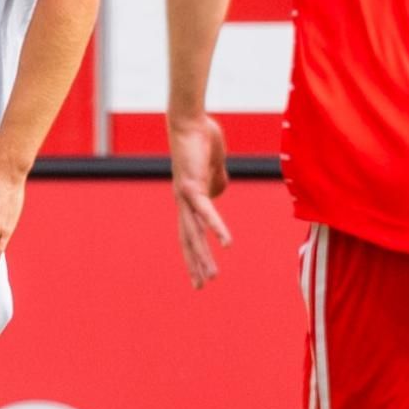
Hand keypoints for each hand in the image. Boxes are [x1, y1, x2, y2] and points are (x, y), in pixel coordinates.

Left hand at [169, 111, 233, 287]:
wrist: (190, 122)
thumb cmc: (202, 141)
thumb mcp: (214, 169)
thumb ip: (215, 184)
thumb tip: (217, 196)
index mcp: (187, 200)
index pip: (189, 233)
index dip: (193, 254)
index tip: (198, 274)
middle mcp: (182, 202)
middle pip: (187, 240)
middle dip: (194, 264)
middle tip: (200, 286)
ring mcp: (185, 196)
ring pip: (193, 233)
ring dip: (203, 256)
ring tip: (211, 277)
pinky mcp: (193, 186)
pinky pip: (206, 212)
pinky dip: (216, 228)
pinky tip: (226, 244)